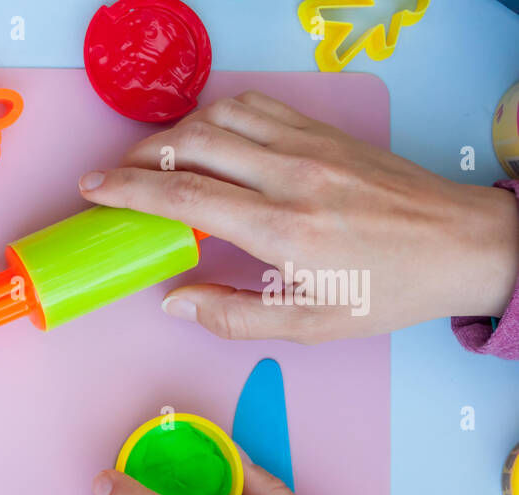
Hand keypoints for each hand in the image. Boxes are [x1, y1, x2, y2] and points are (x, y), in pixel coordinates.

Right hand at [79, 92, 518, 342]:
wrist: (463, 244)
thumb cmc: (389, 290)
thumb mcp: (311, 325)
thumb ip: (233, 316)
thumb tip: (173, 300)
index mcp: (284, 229)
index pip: (185, 196)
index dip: (127, 191)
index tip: (93, 191)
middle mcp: (292, 177)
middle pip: (192, 144)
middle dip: (138, 158)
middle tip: (113, 179)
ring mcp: (309, 146)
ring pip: (219, 116)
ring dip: (173, 134)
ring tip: (151, 162)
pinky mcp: (324, 132)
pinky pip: (255, 107)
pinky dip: (216, 116)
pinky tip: (204, 139)